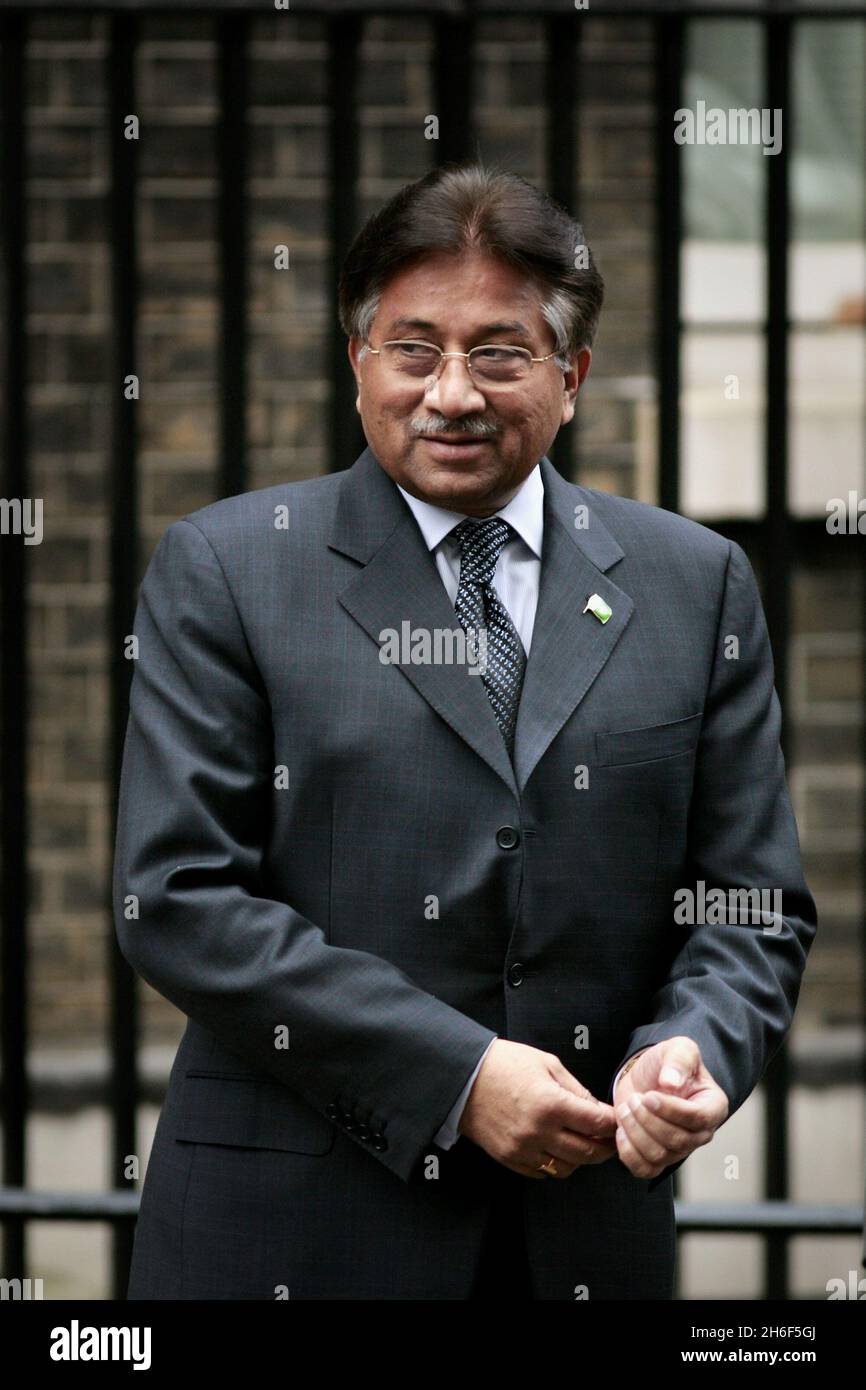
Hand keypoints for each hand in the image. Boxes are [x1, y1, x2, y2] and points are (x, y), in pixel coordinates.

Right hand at [457, 1038, 617, 1179]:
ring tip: (583, 1144)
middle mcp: (539, 1132)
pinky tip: (556, 1148)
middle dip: (604, 1148)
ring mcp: (523, 1149)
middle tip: (609, 1140)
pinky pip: (542, 1173)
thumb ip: (577, 1090)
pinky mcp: (510, 1159)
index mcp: (552, 1104)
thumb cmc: (506, 1064)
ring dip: (580, 1159)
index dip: (613, 1124)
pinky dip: (555, 1164)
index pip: (597, 1124)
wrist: (464, 1077)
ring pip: (566, 1168)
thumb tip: (600, 1111)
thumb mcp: (547, 1064)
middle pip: (587, 1152)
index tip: (617, 1122)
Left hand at [612, 1036, 728, 1179]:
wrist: (646, 1077)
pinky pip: (644, 1169)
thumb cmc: (666, 1064)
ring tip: (626, 1109)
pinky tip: (622, 1130)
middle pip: (678, 1141)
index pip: (699, 1118)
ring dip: (636, 1132)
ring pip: (660, 1156)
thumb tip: (672, 1083)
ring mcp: (679, 1150)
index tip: (649, 1096)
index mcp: (713, 1106)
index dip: (671, 1110)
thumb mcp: (678, 1048)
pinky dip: (628, 1153)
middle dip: (648, 1119)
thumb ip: (678, 1061)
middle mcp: (700, 1133)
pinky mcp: (657, 1159)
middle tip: (635, 1099)